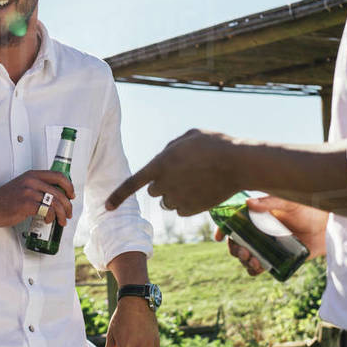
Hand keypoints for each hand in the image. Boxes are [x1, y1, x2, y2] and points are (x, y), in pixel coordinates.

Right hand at [0, 170, 74, 227]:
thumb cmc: (4, 200)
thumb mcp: (22, 186)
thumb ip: (36, 187)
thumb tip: (54, 197)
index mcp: (32, 175)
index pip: (58, 176)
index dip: (69, 186)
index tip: (72, 195)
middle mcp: (32, 181)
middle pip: (60, 192)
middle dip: (68, 205)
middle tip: (69, 214)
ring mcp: (29, 192)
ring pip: (56, 202)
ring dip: (62, 214)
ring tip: (62, 221)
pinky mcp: (26, 204)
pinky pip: (47, 210)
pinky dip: (51, 217)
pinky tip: (47, 221)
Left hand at [106, 129, 239, 215]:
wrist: (239, 164)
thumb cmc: (215, 145)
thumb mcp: (190, 136)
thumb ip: (171, 148)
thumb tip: (165, 159)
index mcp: (161, 163)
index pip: (133, 183)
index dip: (118, 195)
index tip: (107, 207)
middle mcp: (165, 184)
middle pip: (153, 190)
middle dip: (162, 183)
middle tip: (182, 173)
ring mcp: (178, 198)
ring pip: (167, 201)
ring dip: (175, 193)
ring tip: (196, 180)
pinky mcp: (191, 209)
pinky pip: (181, 210)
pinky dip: (188, 202)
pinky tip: (202, 190)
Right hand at [217, 195, 327, 274]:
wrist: (327, 226)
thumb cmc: (308, 209)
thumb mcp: (289, 202)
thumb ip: (270, 202)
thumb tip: (248, 203)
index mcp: (257, 216)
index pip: (234, 222)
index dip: (223, 229)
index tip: (219, 236)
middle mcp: (259, 232)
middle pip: (237, 242)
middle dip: (235, 249)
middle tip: (243, 251)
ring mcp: (267, 246)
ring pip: (247, 256)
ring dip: (244, 261)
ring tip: (253, 260)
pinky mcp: (277, 258)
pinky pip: (261, 267)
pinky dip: (255, 270)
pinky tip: (258, 268)